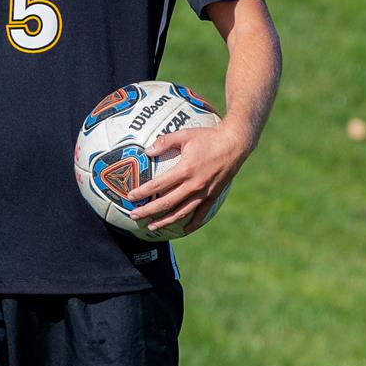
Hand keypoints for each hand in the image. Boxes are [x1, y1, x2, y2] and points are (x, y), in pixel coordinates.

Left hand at [129, 122, 250, 232]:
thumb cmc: (209, 137)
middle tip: (133, 215)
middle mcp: (194, 185)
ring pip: (181, 212)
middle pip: (166, 203)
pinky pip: (201, 214)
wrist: (235, 143)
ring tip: (151, 226)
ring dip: (165, 221)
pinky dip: (192, 224)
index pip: (158, 185)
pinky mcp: (213, 196)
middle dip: (148, 211)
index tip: (130, 197)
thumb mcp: (185, 134)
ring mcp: (204, 193)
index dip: (142, 192)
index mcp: (185, 170)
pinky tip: (183, 230)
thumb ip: (165, 141)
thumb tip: (147, 151)